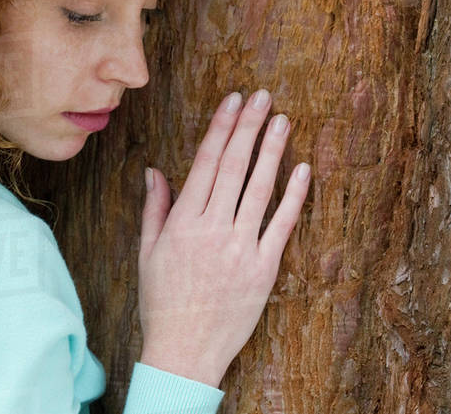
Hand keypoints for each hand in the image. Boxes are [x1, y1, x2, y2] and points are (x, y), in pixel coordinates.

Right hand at [137, 89, 310, 387]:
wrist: (184, 353)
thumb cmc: (163, 303)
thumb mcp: (148, 253)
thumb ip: (155, 208)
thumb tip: (154, 170)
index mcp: (182, 222)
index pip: (205, 162)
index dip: (221, 127)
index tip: (233, 100)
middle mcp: (212, 229)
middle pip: (234, 166)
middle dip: (249, 127)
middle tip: (263, 96)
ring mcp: (240, 248)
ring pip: (260, 188)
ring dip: (273, 150)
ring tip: (283, 120)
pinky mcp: (264, 269)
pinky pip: (282, 225)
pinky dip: (294, 195)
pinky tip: (302, 169)